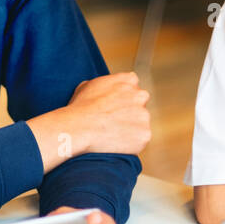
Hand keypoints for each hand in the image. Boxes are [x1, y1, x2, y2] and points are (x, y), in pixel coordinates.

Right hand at [28, 73, 150, 171]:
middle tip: (113, 122)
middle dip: (130, 113)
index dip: (123, 99)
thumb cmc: (80, 108)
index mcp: (128, 80)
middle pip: (140, 105)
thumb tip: (108, 84)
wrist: (80, 128)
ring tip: (111, 133)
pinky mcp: (145, 134)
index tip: (115, 107)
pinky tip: (115, 142)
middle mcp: (140, 95)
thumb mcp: (88, 85)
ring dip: (131, 129)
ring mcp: (144, 115)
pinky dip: (131, 143)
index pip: (134, 88)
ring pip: (141, 124)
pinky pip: (140, 140)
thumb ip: (106, 83)